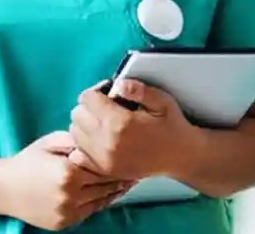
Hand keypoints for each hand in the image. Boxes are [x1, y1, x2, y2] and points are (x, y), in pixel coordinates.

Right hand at [0, 131, 134, 230]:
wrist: (2, 188)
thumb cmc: (29, 160)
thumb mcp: (52, 141)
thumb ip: (77, 138)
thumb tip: (100, 132)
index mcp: (69, 172)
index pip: (103, 166)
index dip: (119, 162)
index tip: (133, 156)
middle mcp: (70, 194)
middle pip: (105, 184)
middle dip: (122, 177)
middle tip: (137, 169)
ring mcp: (67, 211)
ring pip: (101, 200)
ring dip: (116, 191)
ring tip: (129, 181)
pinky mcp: (64, 222)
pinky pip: (90, 211)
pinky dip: (102, 202)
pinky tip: (111, 193)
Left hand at [68, 79, 191, 180]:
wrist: (180, 156)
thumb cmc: (171, 126)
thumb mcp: (162, 101)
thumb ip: (139, 90)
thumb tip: (118, 85)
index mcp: (119, 123)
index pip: (87, 99)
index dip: (96, 92)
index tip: (108, 93)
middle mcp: (106, 142)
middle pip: (77, 115)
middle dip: (89, 107)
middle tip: (106, 108)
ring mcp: (103, 159)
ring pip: (75, 134)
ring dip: (85, 125)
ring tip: (103, 124)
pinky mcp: (103, 170)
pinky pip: (78, 155)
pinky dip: (84, 145)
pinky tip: (99, 141)